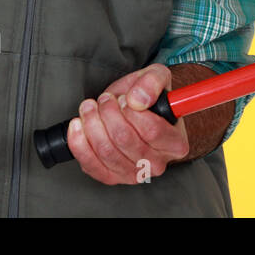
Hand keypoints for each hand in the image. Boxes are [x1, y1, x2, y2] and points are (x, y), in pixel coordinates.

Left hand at [65, 64, 189, 184]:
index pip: (153, 131)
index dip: (132, 112)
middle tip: (106, 99)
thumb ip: (152, 82)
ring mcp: (134, 174)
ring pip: (106, 151)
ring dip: (92, 124)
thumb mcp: (157, 77)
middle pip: (125, 140)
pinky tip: (78, 125)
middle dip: (108, 113)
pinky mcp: (112, 177)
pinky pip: (91, 165)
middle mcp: (157, 163)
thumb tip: (138, 100)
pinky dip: (79, 143)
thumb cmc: (148, 97)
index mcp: (175, 143)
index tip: (124, 99)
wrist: (136, 112)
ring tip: (91, 107)